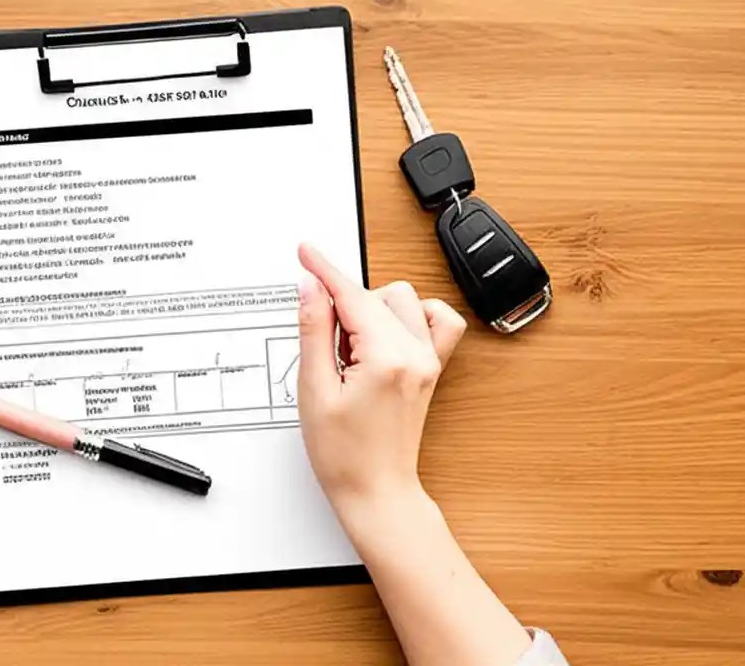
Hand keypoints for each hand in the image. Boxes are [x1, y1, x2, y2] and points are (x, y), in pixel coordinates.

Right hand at [295, 243, 465, 530]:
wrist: (375, 491)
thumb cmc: (344, 456)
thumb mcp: (314, 389)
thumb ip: (314, 330)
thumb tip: (311, 288)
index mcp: (387, 358)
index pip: (352, 296)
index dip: (324, 271)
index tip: (307, 253)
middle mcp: (417, 355)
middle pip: (376, 296)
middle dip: (342, 306)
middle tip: (321, 344)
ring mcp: (429, 361)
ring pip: (403, 300)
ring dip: (373, 308)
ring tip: (349, 346)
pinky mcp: (432, 369)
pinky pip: (436, 321)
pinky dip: (411, 315)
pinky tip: (385, 333)